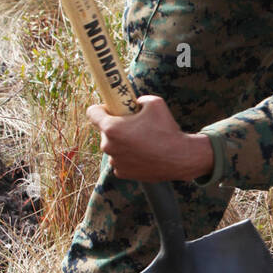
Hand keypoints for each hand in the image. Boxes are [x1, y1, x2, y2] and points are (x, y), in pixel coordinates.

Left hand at [87, 95, 214, 181]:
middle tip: (135, 126)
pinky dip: (128, 157)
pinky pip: (120, 161)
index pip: (92, 113)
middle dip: (116, 127)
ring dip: (123, 143)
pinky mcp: (122, 173)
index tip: (112, 110)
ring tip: (143, 142)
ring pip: (113, 147)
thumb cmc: (167, 130)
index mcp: (111, 128)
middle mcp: (108, 146)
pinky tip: (143, 154)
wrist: (180, 158)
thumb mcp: (155, 103)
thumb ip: (139, 99)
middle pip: (104, 131)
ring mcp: (115, 161)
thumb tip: (135, 102)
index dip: (102, 108)